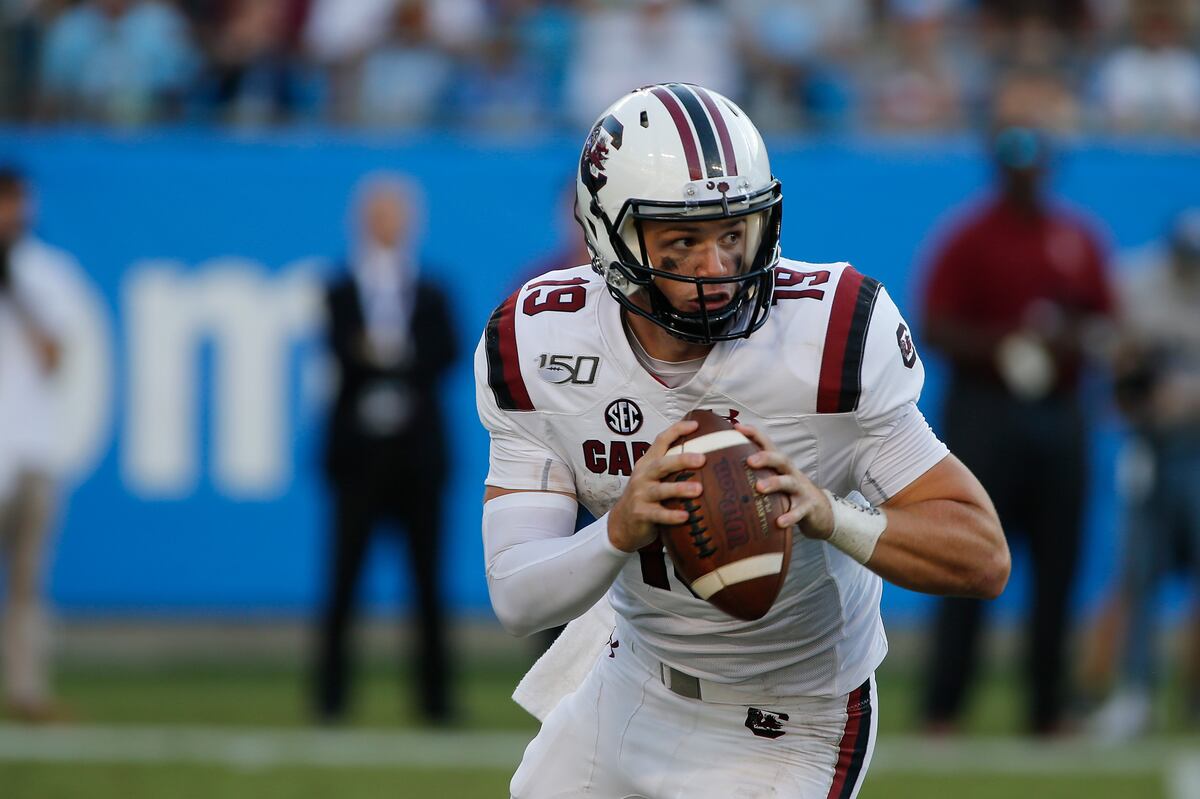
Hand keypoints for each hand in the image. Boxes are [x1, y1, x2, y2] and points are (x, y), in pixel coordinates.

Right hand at [607, 419, 705, 552]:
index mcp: (648, 463)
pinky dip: (671, 515)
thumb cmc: (646, 496)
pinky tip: (685, 516)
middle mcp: (642, 476)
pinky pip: (658, 514)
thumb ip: (672, 467)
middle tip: (702, 459)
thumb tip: (707, 455)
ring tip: (698, 489)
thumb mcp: (654, 477)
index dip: (677, 430)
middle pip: (661, 464)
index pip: (660, 440)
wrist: (622, 523)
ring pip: (660, 490)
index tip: (696, 425)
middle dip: (681, 460)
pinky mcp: (641, 514)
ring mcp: (640, 494)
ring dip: (679, 488)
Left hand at [737, 424, 833, 540]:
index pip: (767, 444)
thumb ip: (755, 474)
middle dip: (765, 457)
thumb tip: (720, 472)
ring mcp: (800, 489)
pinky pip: (799, 511)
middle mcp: (790, 473)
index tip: (737, 428)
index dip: (754, 434)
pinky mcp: (808, 507)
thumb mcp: (774, 479)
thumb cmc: (788, 493)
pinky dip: (790, 516)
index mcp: (780, 465)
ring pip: (789, 482)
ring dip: (775, 483)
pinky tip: (779, 522)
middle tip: (749, 461)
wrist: (820, 510)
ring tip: (759, 488)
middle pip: (780, 459)